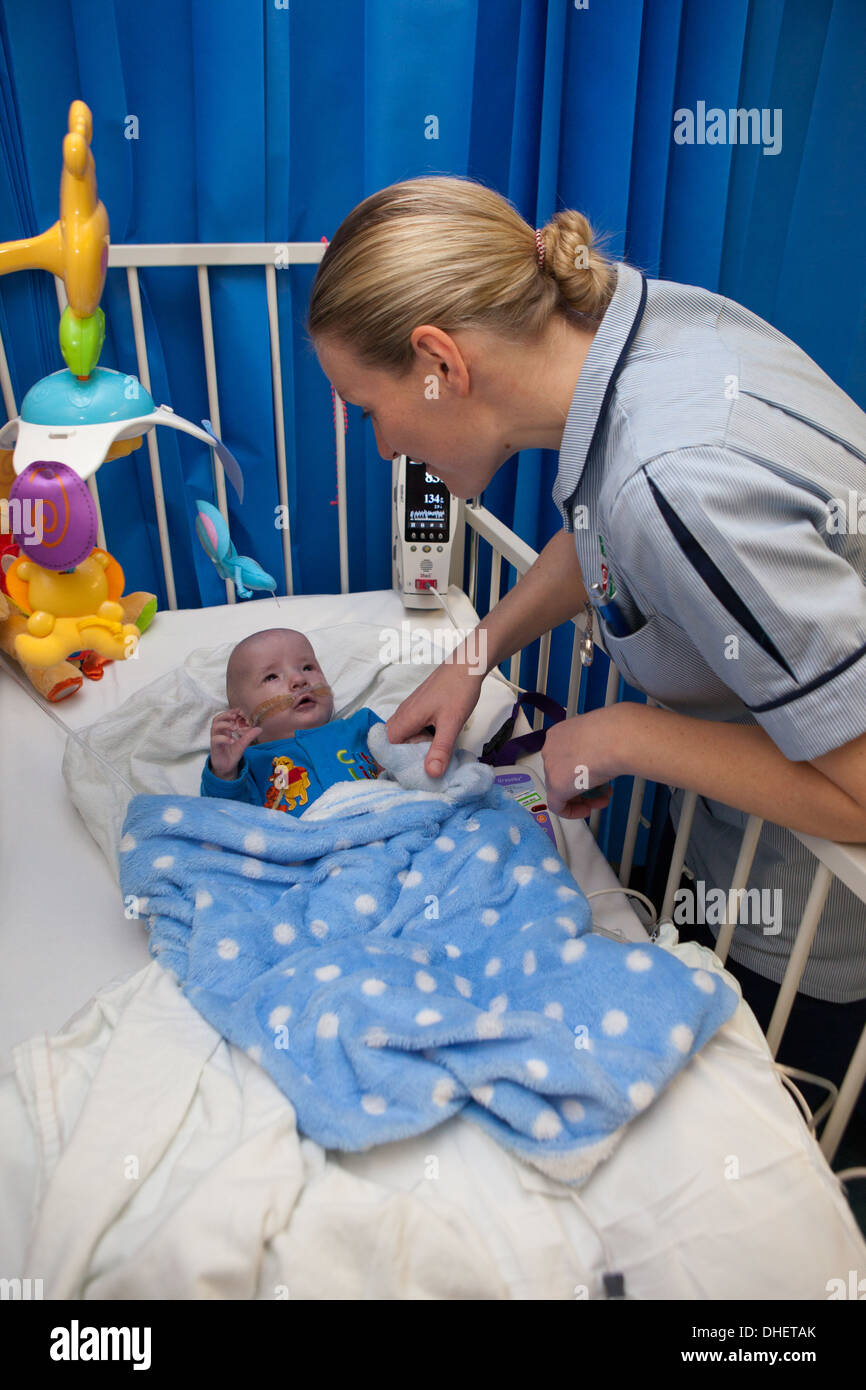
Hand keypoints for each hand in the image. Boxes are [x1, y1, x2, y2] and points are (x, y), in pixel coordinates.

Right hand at [209, 708, 260, 779]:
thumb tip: (259, 728)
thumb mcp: (243, 744)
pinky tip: (233, 741)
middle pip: (217, 719)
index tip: (239, 710)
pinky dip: (225, 739)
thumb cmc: (232, 754)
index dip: (231, 712)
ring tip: (235, 728)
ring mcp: (215, 739)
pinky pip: (216, 740)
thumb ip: (249, 736)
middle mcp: (219, 733)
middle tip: (235, 716)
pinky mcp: (214, 747)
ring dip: (225, 725)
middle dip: (226, 715)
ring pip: (214, 727)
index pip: (224, 717)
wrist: (226, 767)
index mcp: (225, 730)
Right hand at [385, 664, 483, 776]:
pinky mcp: (419, 709)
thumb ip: (440, 749)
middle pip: (391, 743)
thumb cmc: (458, 690)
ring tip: (426, 764)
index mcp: (405, 718)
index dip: (388, 763)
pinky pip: (411, 729)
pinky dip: (418, 741)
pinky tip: (433, 746)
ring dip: (410, 750)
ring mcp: (410, 711)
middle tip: (415, 775)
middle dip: (399, 760)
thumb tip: (431, 773)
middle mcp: (403, 714)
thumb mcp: (451, 724)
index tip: (400, 778)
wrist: (466, 665)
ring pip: (402, 736)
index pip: (384, 747)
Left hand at [541, 705, 628, 819]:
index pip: (564, 757)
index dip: (579, 770)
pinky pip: (557, 805)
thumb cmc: (615, 732)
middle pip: (563, 773)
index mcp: (558, 734)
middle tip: (601, 790)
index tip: (593, 775)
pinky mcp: (556, 785)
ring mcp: (551, 767)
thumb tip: (600, 757)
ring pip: (562, 789)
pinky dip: (571, 811)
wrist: (615, 739)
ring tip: (603, 799)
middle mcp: (550, 749)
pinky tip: (587, 810)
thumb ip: (593, 748)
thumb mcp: (601, 736)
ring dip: (583, 797)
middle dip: (583, 785)